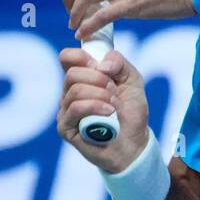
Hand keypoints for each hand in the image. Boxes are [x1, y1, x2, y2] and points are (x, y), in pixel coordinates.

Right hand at [55, 46, 151, 173]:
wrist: (134, 144)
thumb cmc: (131, 113)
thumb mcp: (133, 82)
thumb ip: (120, 64)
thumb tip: (102, 63)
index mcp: (83, 78)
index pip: (67, 58)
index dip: (81, 56)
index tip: (100, 65)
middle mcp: (70, 92)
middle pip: (72, 73)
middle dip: (99, 79)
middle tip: (114, 91)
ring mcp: (66, 110)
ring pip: (75, 90)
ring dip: (101, 95)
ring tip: (115, 106)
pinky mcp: (65, 127)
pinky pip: (75, 108)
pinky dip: (95, 107)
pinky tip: (109, 113)